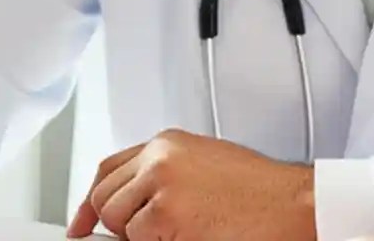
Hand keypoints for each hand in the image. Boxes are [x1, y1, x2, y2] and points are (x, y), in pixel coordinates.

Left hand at [66, 129, 315, 240]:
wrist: (291, 203)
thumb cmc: (260, 190)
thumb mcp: (205, 164)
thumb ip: (165, 173)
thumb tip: (134, 200)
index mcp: (168, 142)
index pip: (109, 167)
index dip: (91, 199)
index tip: (82, 224)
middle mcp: (159, 157)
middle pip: (104, 195)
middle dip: (116, 224)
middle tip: (143, 235)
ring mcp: (160, 182)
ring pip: (116, 220)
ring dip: (140, 236)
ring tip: (178, 232)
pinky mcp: (165, 213)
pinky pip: (137, 239)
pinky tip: (189, 235)